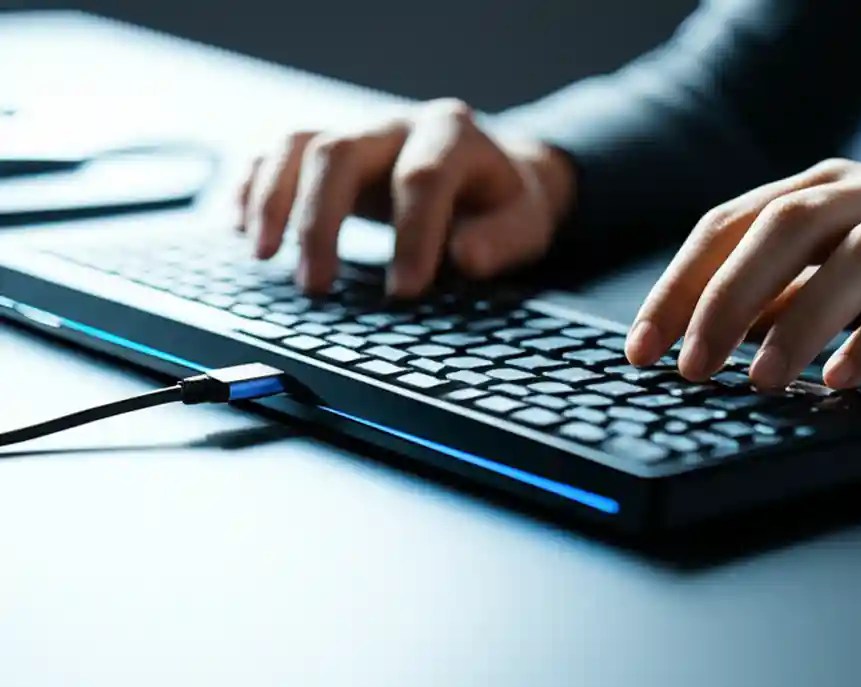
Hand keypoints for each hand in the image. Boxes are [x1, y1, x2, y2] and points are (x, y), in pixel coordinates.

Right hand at [236, 99, 575, 295]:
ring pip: (296, 146)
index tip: (406, 291)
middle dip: (321, 221)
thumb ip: (501, 240)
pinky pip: (274, 155)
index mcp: (451, 134)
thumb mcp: (524, 223)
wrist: (489, 173)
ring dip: (272, 200)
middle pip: (339, 153)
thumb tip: (466, 257)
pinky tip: (240, 228)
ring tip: (262, 256)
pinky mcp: (324, 149)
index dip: (412, 235)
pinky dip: (252, 188)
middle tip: (315, 286)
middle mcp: (394, 125)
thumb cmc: (500, 204)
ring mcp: (354, 131)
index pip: (421, 178)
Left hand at [625, 159, 860, 388]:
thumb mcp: (850, 275)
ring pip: (853, 257)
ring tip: (760, 383)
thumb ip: (787, 293)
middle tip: (689, 367)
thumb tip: (712, 335)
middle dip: (724, 299)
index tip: (642, 347)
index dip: (679, 284)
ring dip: (797, 322)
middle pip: (784, 227)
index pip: (732, 223)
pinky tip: (840, 379)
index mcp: (828, 188)